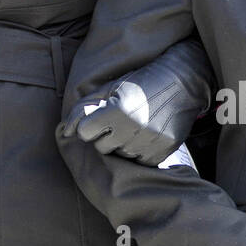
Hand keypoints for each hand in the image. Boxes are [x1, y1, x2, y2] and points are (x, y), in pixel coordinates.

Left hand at [62, 44, 210, 165]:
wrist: (181, 82)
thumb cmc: (140, 82)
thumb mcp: (110, 88)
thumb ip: (83, 108)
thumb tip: (64, 131)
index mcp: (117, 111)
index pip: (85, 133)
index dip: (91, 125)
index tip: (100, 118)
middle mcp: (133, 129)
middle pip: (101, 147)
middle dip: (105, 136)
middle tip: (119, 121)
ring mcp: (149, 143)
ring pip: (120, 156)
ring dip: (122, 144)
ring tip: (134, 127)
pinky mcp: (163, 152)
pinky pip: (139, 163)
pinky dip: (139, 153)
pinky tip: (145, 136)